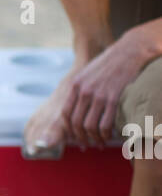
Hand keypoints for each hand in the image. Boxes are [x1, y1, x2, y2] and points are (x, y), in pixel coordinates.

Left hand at [64, 25, 161, 148]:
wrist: (130, 50)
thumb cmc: (110, 63)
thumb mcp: (88, 73)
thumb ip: (80, 88)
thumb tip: (76, 106)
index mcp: (75, 85)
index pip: (65, 114)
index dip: (68, 129)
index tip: (74, 137)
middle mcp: (84, 91)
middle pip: (76, 124)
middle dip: (80, 138)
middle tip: (87, 145)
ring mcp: (98, 95)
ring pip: (90, 127)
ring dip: (94, 139)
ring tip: (99, 143)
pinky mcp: (113, 99)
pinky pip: (105, 124)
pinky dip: (105, 135)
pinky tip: (109, 137)